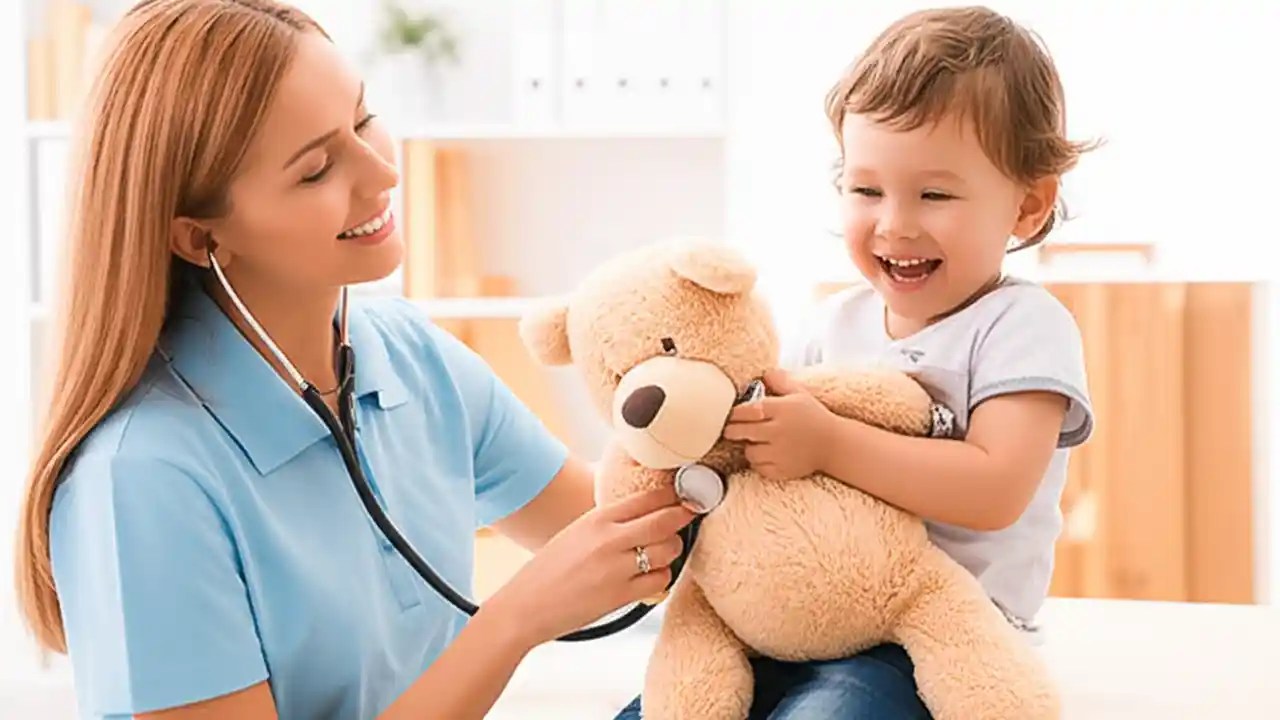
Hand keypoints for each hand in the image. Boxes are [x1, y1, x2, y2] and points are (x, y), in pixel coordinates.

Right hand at [484, 485, 694, 648]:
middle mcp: (608, 539)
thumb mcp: (576, 533)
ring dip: (673, 550)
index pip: (646, 498)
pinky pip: (660, 580)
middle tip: (691, 516)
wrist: (525, 606)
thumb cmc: (548, 571)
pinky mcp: (621, 595)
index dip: (672, 496)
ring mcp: (616, 568)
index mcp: (596, 519)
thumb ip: (608, 523)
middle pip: (665, 520)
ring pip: (668, 550)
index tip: (684, 496)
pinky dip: (662, 577)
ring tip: (665, 552)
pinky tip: (652, 577)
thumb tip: (643, 514)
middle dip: (684, 517)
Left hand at [722, 368, 835, 480]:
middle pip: (740, 431)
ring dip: (749, 447)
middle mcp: (778, 431)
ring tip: (756, 441)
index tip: (731, 414)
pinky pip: (759, 468)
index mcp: (781, 409)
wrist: (834, 445)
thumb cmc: (815, 417)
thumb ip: (781, 382)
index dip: (735, 412)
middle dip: (732, 429)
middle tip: (732, 428)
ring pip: (749, 452)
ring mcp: (780, 453)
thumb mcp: (800, 394)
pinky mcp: (782, 470)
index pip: (747, 410)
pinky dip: (759, 463)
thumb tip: (765, 372)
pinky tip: (767, 454)